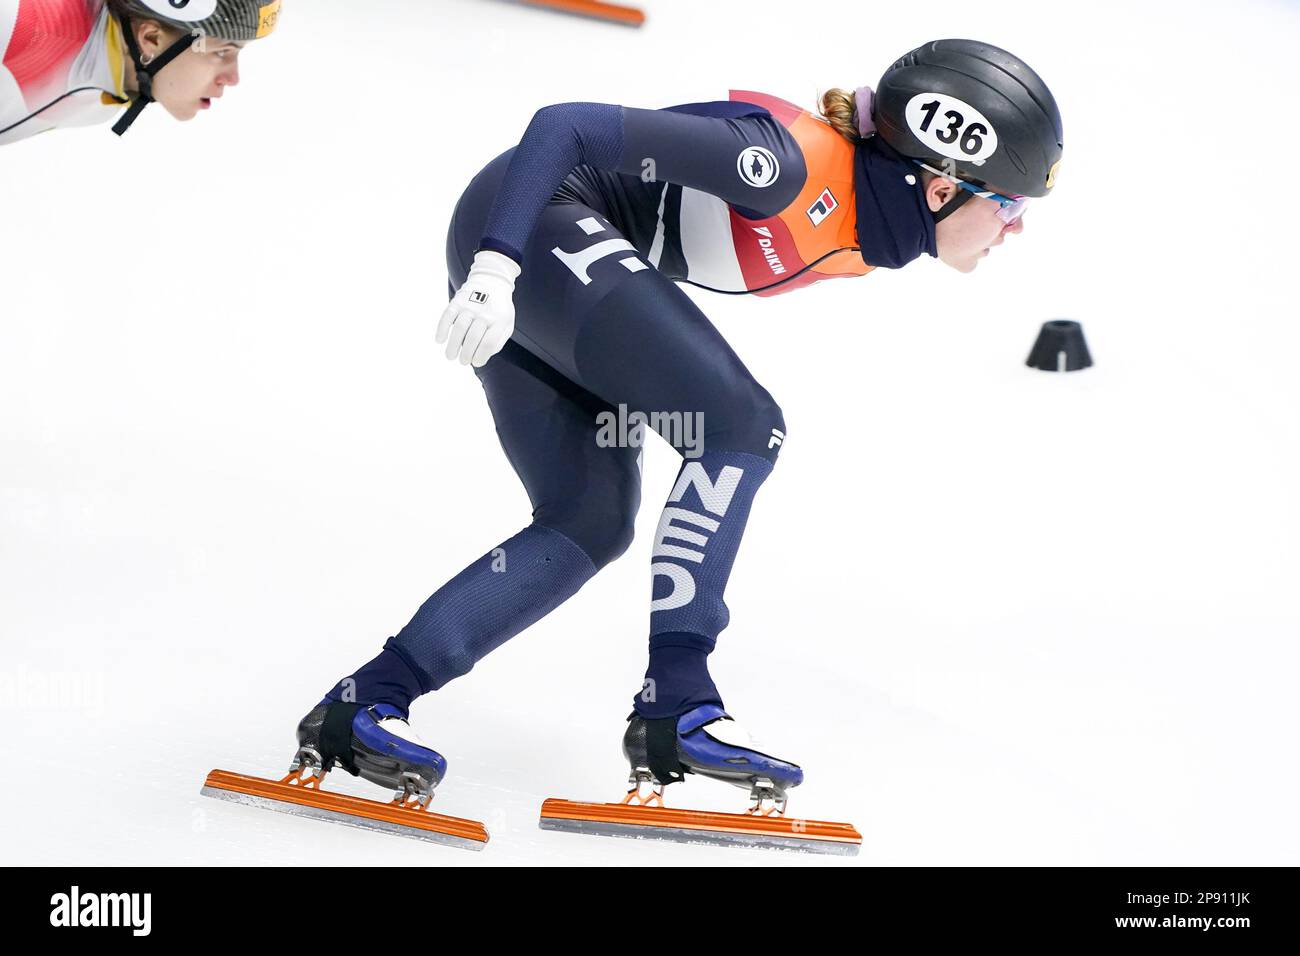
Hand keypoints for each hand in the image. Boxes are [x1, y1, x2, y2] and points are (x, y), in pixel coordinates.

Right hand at [436, 250, 520, 366]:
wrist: (492, 281)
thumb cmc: (498, 310)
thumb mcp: (506, 324)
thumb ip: (497, 342)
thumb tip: (480, 357)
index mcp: (500, 320)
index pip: (488, 343)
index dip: (480, 356)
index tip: (476, 362)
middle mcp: (485, 313)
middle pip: (473, 337)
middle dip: (466, 354)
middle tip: (462, 362)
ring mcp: (470, 306)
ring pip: (459, 328)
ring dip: (452, 345)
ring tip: (450, 356)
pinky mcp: (457, 301)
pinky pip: (447, 316)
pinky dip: (442, 329)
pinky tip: (440, 340)